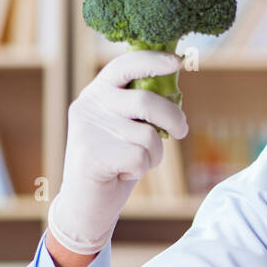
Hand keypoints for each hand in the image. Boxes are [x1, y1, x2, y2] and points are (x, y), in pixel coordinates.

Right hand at [47, 50, 188, 255]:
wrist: (85, 206)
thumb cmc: (115, 164)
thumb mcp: (127, 129)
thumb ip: (142, 109)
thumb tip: (176, 91)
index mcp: (96, 92)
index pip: (125, 65)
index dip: (152, 60)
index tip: (176, 62)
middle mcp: (88, 105)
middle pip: (146, 101)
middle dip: (173, 117)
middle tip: (181, 131)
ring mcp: (87, 129)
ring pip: (148, 134)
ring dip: (155, 154)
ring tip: (137, 162)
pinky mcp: (91, 155)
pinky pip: (140, 157)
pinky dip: (142, 169)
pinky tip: (122, 173)